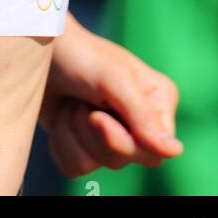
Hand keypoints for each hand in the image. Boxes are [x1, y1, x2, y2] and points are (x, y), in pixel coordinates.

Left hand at [40, 18, 182, 179]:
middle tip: (84, 100)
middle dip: (92, 132)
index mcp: (158, 103)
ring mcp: (112, 136)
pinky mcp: (84, 145)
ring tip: (73, 101)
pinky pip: (74, 167)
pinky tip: (62, 115)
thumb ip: (144, 116)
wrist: (42, 49)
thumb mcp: (115, 79)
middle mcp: (140, 123)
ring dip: (72, 131)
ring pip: (94, 165)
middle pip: (121, 161)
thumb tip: (175, 152)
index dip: (121, 141)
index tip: (98, 115)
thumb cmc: (81, 55)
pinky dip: (61, 141)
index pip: (153, 153)